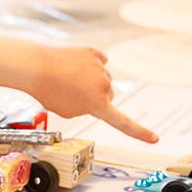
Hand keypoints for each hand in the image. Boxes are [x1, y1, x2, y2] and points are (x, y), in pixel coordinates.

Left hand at [33, 46, 158, 143]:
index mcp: (98, 105)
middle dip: (98, 96)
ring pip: (103, 78)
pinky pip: (100, 60)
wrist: (36, 68)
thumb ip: (88, 107)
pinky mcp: (93, 53)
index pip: (122, 122)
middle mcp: (103, 86)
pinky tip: (78, 66)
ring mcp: (99, 68)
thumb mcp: (69, 111)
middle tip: (76, 95)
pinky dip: (91, 64)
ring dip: (92, 80)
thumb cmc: (49, 92)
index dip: (139, 132)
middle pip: (109, 94)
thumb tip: (97, 94)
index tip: (154, 138)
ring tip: (69, 80)